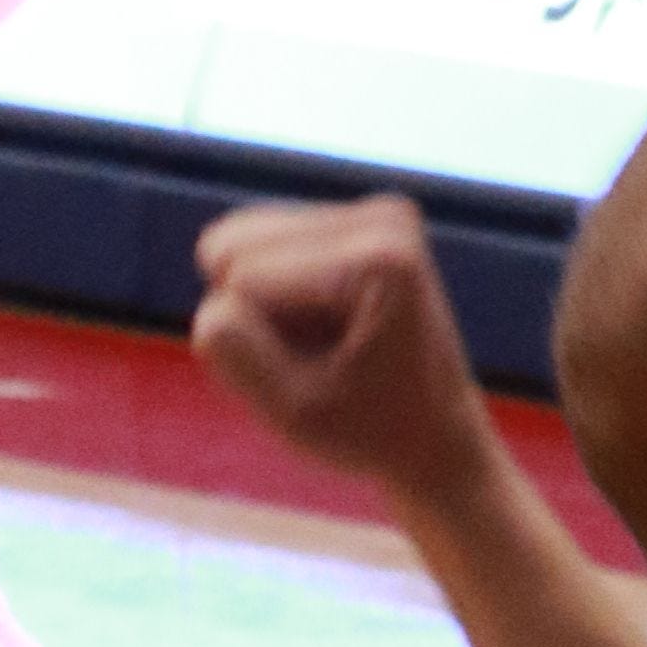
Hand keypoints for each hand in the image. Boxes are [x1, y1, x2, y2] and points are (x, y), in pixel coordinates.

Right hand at [192, 195, 498, 520]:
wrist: (435, 435)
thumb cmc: (370, 433)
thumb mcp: (294, 416)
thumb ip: (236, 354)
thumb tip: (211, 303)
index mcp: (379, 260)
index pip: (241, 282)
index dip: (259, 348)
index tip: (322, 380)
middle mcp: (383, 216)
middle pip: (234, 246)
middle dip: (255, 316)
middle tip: (318, 361)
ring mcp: (373, 211)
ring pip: (238, 245)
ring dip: (264, 307)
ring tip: (324, 344)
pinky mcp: (356, 218)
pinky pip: (258, 247)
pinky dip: (276, 294)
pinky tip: (325, 325)